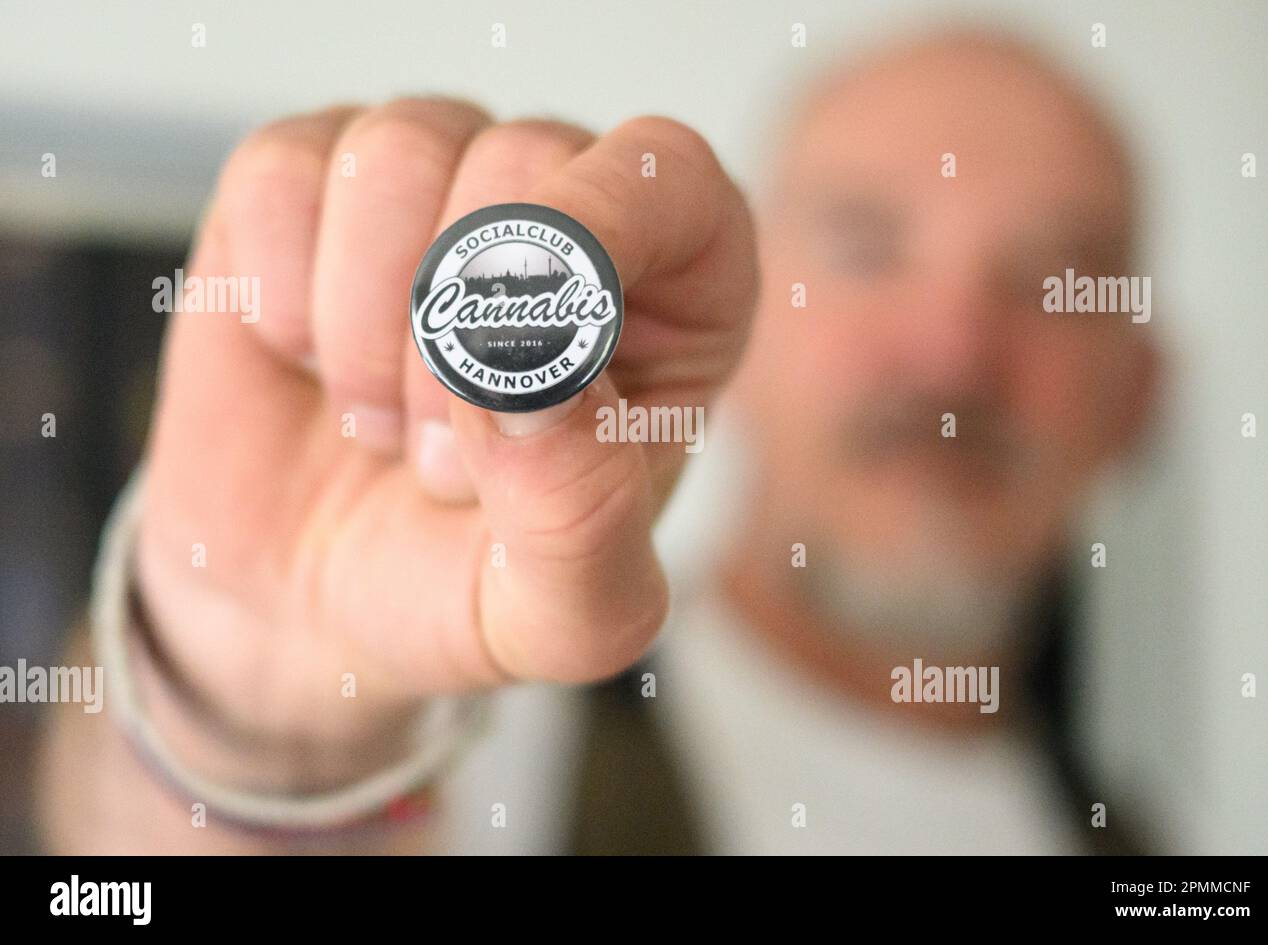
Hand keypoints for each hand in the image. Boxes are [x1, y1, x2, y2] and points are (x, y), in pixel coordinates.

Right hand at [134, 99, 757, 746]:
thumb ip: (584, 523)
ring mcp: (431, 189)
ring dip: (369, 319)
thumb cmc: (456, 591)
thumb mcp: (556, 619)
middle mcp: (559, 218)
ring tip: (375, 424)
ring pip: (401, 151)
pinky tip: (298, 359)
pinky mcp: (308, 189)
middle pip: (527, 162)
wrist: (303, 609)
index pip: (669, 178)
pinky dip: (277, 283)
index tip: (546, 328)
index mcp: (670, 302)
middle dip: (466, 336)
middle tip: (439, 462)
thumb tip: (546, 388)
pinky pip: (285, 168)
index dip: (607, 222)